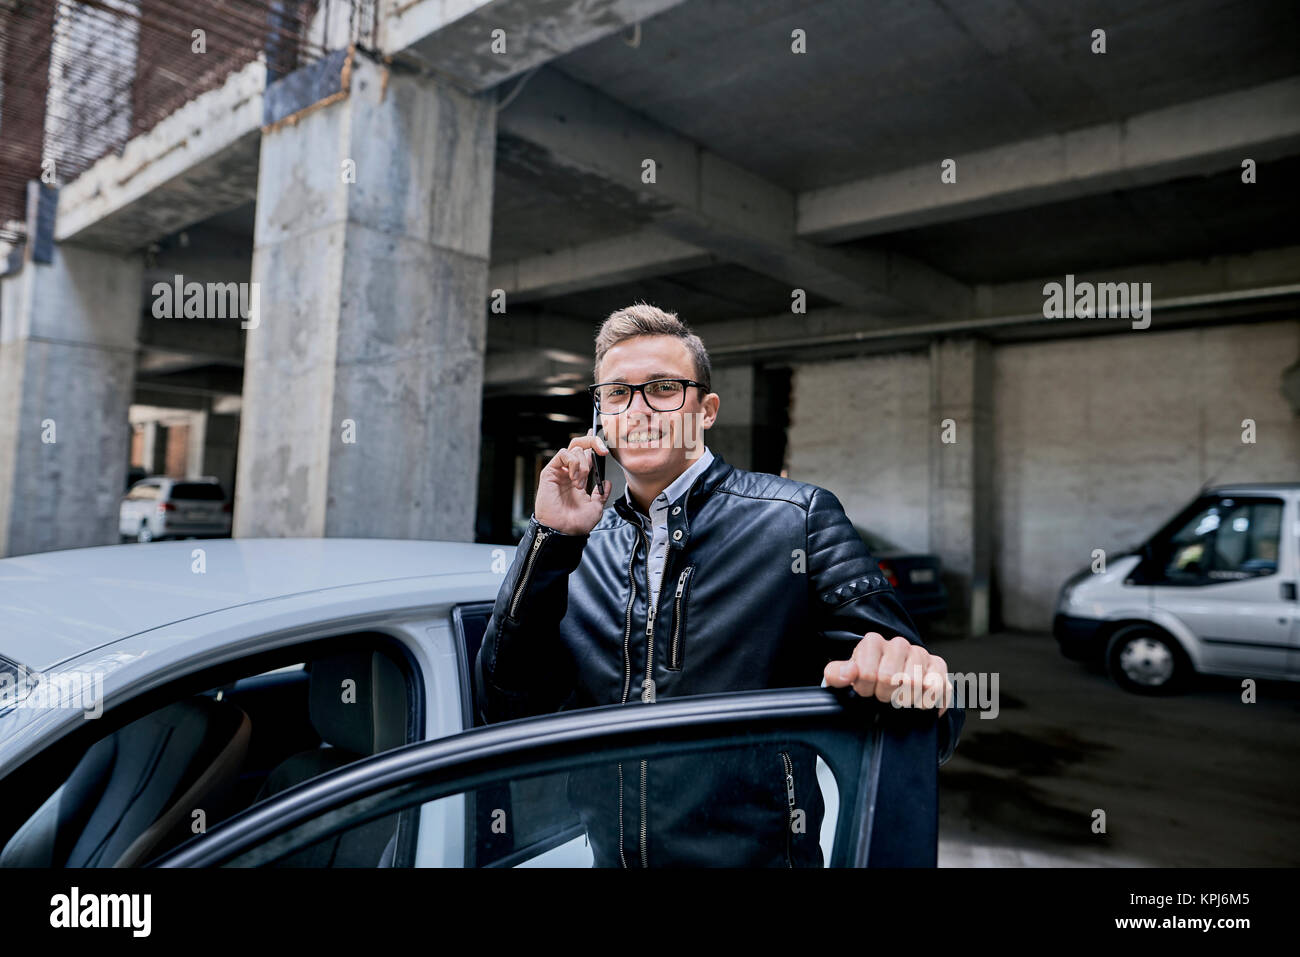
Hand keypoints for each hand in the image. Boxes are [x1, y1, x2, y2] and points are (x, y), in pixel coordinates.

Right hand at [533, 429, 611, 535]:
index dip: (593, 444)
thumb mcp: (596, 507)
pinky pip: (563, 454)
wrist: (564, 531)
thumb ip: (601, 494)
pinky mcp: (550, 471)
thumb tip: (606, 483)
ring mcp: (560, 471)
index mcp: (579, 479)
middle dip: (593, 442)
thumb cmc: (576, 523)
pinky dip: (573, 463)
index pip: (586, 455)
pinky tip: (574, 478)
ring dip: (583, 465)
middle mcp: (569, 473)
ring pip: (574, 448)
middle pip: (580, 445)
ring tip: (581, 483)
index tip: (603, 442)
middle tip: (603, 451)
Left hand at [823, 633, 951, 714]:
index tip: (865, 691)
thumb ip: (837, 674)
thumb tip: (847, 674)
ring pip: (915, 684)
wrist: (891, 676)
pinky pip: (938, 687)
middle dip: (885, 695)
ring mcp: (920, 653)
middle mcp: (898, 644)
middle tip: (884, 696)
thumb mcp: (846, 675)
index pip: (867, 673)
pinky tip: (920, 703)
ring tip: (900, 698)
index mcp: (873, 642)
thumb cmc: (867, 676)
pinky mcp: (938, 666)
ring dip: (906, 700)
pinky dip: (929, 701)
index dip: (865, 690)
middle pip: (892, 679)